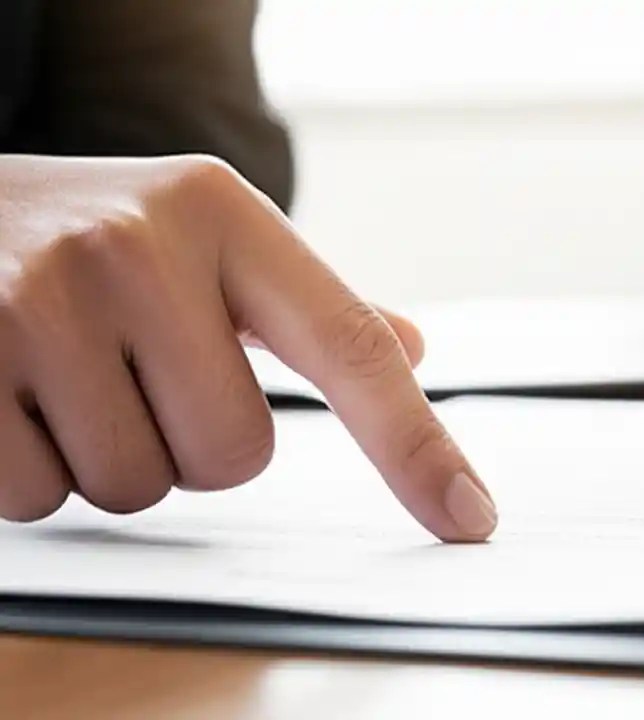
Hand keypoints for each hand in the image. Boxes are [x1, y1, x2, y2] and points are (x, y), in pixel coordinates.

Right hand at [0, 154, 495, 539]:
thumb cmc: (86, 233)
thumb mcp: (198, 234)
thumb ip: (303, 302)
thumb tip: (412, 345)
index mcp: (218, 212)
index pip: (348, 347)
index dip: (416, 445)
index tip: (471, 515)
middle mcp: (135, 246)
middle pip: (233, 455)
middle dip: (190, 443)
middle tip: (133, 373)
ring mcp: (37, 301)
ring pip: (137, 487)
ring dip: (109, 457)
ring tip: (65, 374)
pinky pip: (39, 498)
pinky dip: (30, 472)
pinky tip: (8, 394)